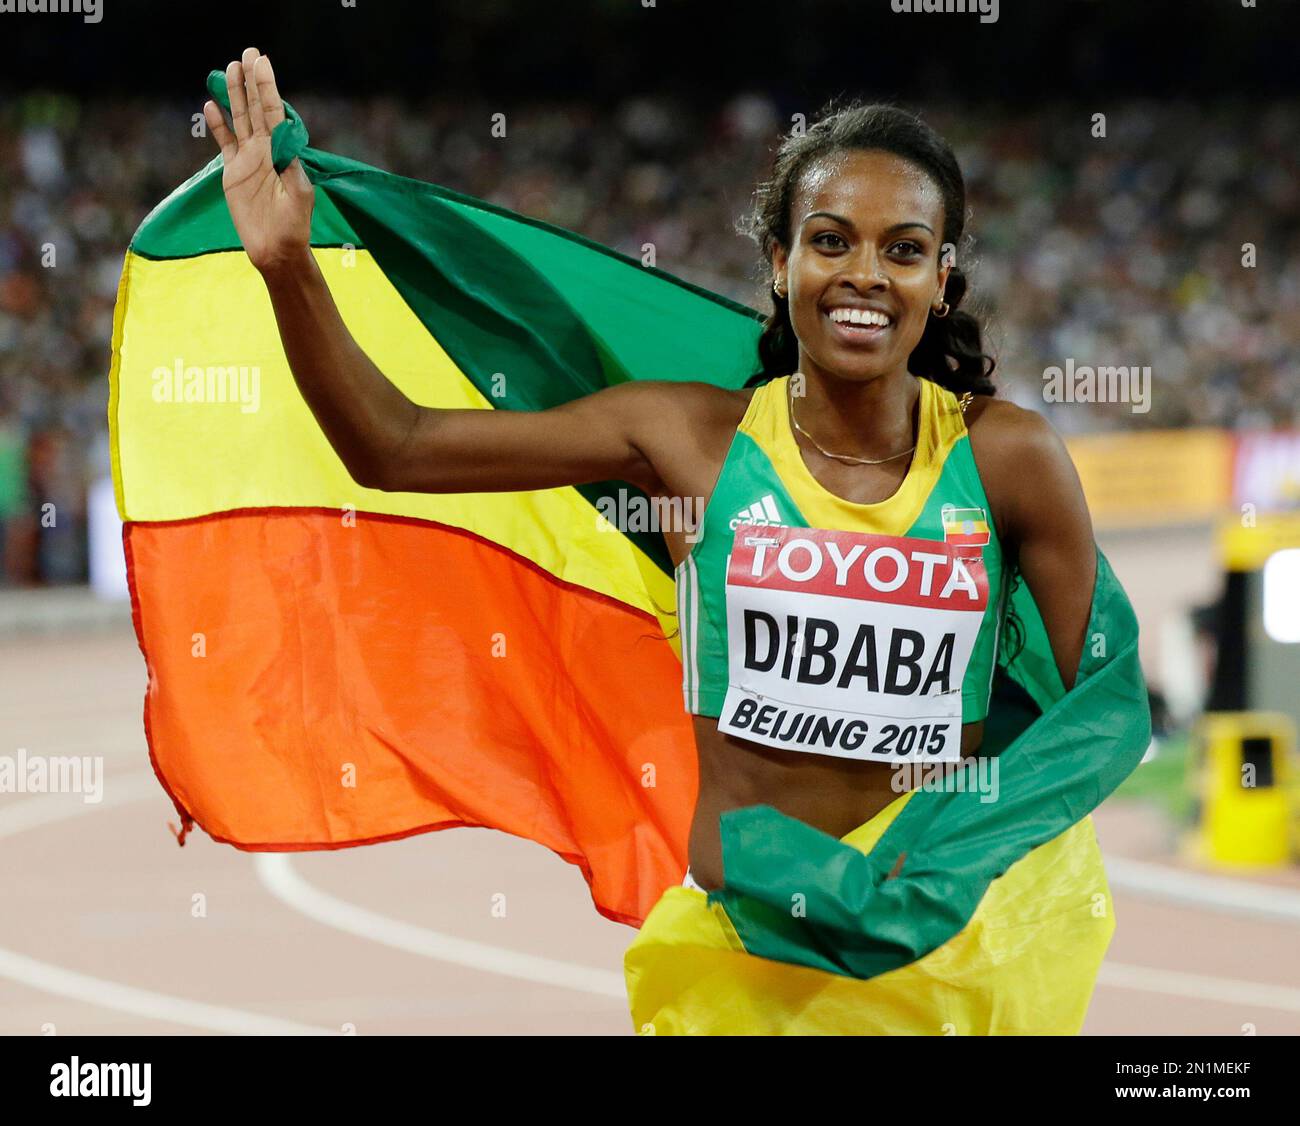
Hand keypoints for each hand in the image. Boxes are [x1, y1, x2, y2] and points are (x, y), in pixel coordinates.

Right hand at [202, 48, 312, 276]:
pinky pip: (224, 143)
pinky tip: (212, 104)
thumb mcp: (298, 192)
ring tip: (229, 68)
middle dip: (251, 82)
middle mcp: (266, 151)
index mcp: (284, 152)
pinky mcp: (233, 172)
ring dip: (234, 95)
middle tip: (247, 52)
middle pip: (256, 109)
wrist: (275, 249)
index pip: (275, 112)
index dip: (267, 87)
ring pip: (240, 119)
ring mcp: (248, 160)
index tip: (262, 62)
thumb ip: (290, 163)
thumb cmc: (293, 224)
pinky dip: (218, 125)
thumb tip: (281, 135)